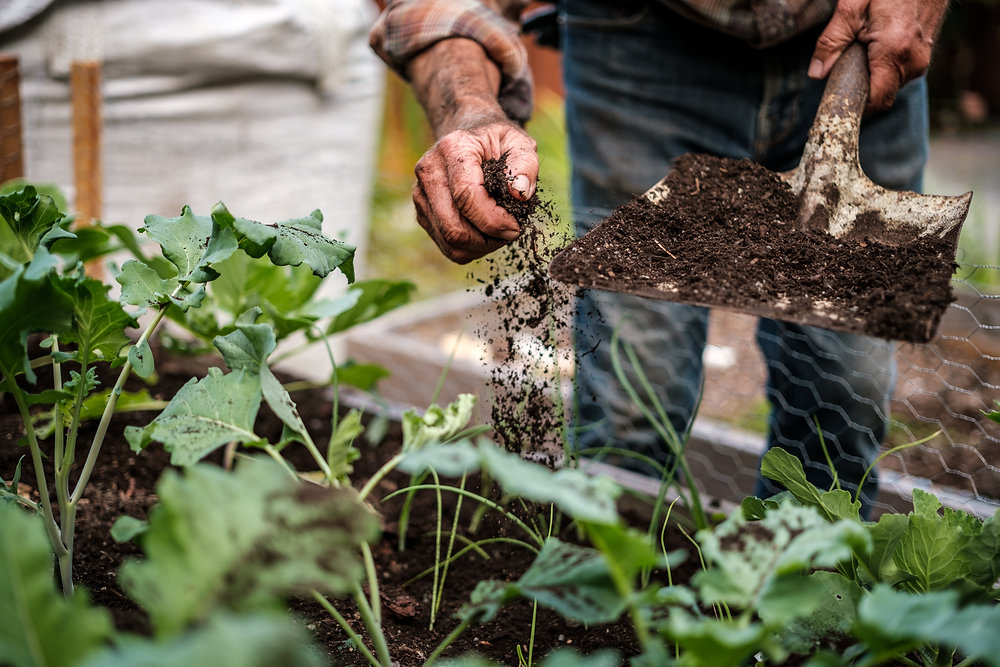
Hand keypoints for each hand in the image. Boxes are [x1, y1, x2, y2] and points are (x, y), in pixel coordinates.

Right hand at [413, 120, 537, 263]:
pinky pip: (447, 246)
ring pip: (449, 241)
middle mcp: (429, 171)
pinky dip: (471, 249)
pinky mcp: (422, 212)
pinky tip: (486, 235)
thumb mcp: (518, 142)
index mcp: (453, 149)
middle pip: (453, 226)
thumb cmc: (498, 142)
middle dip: (487, 239)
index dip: (493, 220)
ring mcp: (421, 194)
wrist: (470, 137)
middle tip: (511, 233)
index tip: (516, 226)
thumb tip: (519, 193)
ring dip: (480, 247)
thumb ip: (525, 165)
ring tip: (500, 234)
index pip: (466, 196)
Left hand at [808, 0, 948, 110]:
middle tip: (842, 72)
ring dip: (873, 76)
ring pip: (891, 84)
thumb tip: (816, 73)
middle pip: (882, 95)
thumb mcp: (852, 6)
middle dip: (861, 90)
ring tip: (861, 51)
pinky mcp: (925, 51)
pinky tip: (874, 48)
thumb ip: (832, 41)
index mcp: (894, 52)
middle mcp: (913, 60)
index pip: (876, 101)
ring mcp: (922, 57)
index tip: (838, 106)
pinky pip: (900, 71)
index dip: (856, 109)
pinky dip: (884, 67)